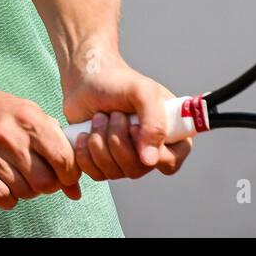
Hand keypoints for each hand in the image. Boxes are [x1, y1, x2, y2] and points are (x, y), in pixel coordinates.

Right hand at [0, 88, 82, 210]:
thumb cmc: (3, 114)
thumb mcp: (31, 116)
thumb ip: (57, 146)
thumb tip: (75, 190)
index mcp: (30, 119)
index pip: (63, 158)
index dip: (69, 174)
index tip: (65, 176)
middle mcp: (9, 134)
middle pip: (44, 181)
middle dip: (48, 186)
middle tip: (42, 177)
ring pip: (23, 191)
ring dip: (27, 191)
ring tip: (22, 178)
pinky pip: (0, 195)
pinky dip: (8, 198)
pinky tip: (6, 186)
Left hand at [61, 53, 193, 181]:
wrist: (85, 81)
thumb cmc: (117, 82)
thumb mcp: (143, 92)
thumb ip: (154, 123)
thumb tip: (150, 160)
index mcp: (168, 133)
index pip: (171, 161)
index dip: (153, 153)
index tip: (134, 128)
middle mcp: (149, 150)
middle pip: (137, 169)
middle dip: (118, 139)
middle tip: (113, 115)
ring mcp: (125, 160)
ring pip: (115, 173)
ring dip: (100, 142)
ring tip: (99, 118)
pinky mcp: (103, 164)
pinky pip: (96, 174)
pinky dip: (86, 153)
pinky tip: (85, 133)